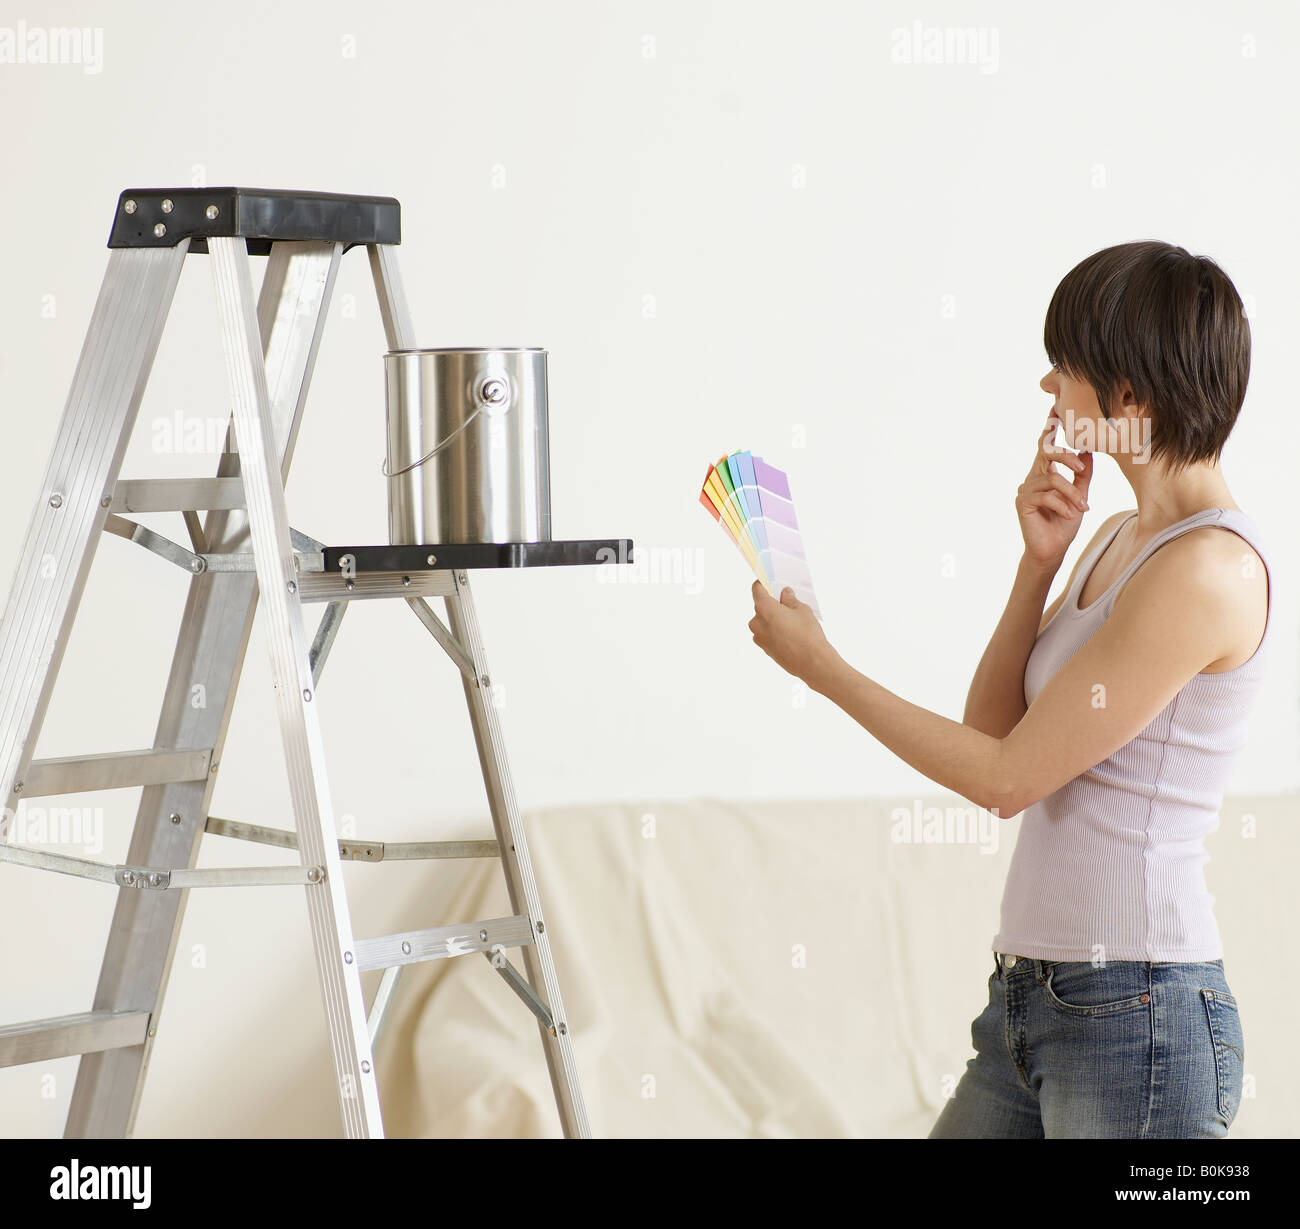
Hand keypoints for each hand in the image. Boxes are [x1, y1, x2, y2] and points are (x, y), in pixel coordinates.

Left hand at [748, 580, 837, 687]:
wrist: (812, 662)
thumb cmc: (807, 634)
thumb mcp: (802, 610)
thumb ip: (790, 599)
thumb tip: (785, 594)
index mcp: (764, 608)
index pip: (757, 589)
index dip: (763, 584)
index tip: (769, 583)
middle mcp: (756, 622)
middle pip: (761, 607)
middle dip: (772, 604)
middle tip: (788, 605)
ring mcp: (759, 637)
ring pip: (763, 622)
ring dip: (773, 619)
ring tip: (792, 623)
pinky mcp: (764, 648)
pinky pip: (767, 634)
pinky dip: (774, 631)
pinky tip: (790, 634)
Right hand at [1018, 411, 1092, 568]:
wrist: (1052, 550)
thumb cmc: (1064, 524)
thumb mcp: (1079, 494)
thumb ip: (1082, 474)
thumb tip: (1087, 451)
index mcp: (1044, 473)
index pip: (1046, 446)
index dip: (1049, 428)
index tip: (1055, 409)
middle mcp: (1032, 478)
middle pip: (1047, 453)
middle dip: (1066, 456)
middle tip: (1081, 466)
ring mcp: (1025, 490)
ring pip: (1052, 479)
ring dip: (1071, 493)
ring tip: (1082, 507)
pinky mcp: (1023, 503)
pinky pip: (1046, 495)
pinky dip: (1062, 504)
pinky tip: (1071, 514)